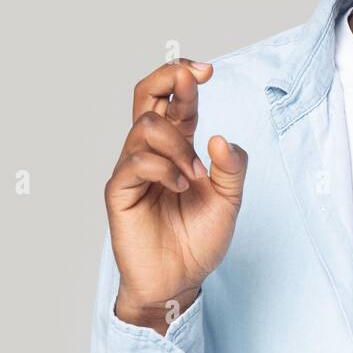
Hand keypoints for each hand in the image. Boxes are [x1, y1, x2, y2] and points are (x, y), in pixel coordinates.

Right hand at [104, 59, 248, 330]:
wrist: (179, 282)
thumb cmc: (199, 241)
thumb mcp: (229, 201)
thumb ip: (232, 169)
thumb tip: (219, 137)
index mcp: (178, 147)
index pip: (175, 100)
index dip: (185, 78)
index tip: (207, 69)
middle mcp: (152, 152)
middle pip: (145, 96)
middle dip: (165, 78)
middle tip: (189, 79)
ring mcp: (132, 170)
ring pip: (144, 126)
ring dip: (177, 143)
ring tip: (196, 174)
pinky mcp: (119, 192)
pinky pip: (135, 162)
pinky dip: (164, 168)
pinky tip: (183, 186)